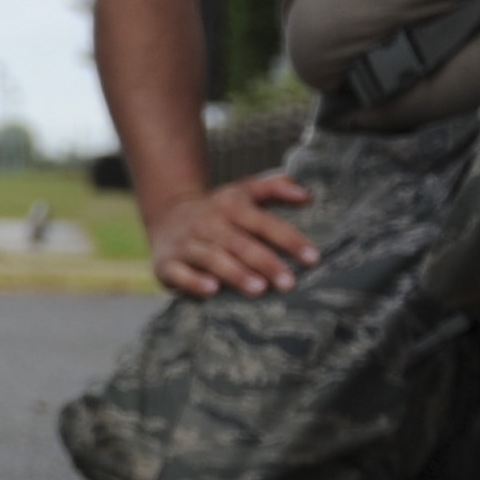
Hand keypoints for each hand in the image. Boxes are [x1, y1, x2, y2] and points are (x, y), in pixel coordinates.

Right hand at [147, 172, 319, 297]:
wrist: (166, 217)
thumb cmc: (217, 211)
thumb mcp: (242, 193)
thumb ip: (274, 189)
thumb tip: (308, 197)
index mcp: (230, 206)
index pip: (263, 223)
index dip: (288, 239)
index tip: (313, 258)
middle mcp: (208, 223)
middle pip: (239, 243)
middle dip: (265, 262)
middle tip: (289, 283)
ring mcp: (186, 244)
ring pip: (212, 258)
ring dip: (236, 273)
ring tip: (259, 289)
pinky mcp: (167, 263)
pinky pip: (179, 273)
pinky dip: (194, 281)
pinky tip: (212, 290)